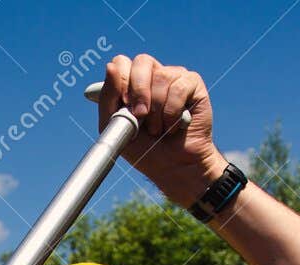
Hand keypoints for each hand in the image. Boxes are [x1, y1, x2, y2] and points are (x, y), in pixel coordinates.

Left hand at [96, 54, 226, 209]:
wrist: (172, 167)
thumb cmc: (144, 149)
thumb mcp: (115, 126)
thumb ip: (107, 97)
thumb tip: (111, 66)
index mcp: (130, 83)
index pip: (121, 63)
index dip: (121, 81)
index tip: (123, 104)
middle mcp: (152, 75)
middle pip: (142, 61)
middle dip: (138, 92)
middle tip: (140, 116)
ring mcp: (173, 77)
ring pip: (160, 78)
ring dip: (156, 111)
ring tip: (159, 129)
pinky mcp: (192, 84)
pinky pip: (179, 88)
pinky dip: (173, 112)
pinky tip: (174, 125)